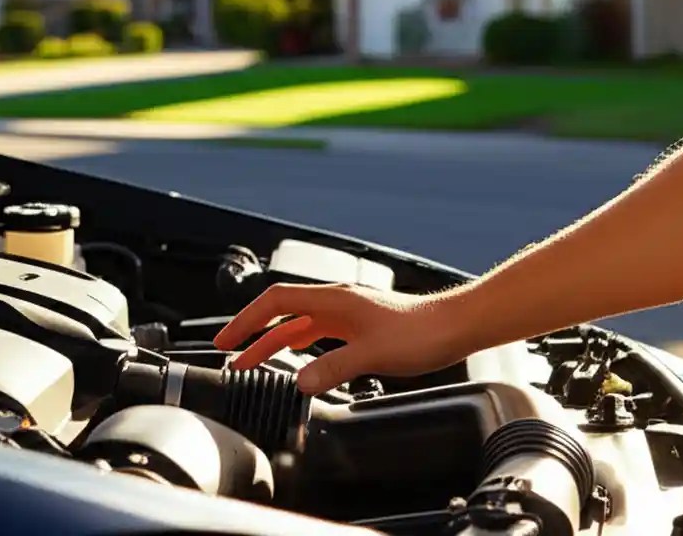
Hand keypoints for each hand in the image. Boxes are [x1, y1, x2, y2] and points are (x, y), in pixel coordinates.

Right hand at [212, 283, 469, 394]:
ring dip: (274, 344)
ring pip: (299, 327)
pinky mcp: (359, 328)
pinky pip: (318, 335)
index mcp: (334, 300)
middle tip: (230, 355)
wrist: (455, 326)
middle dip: (253, 334)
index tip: (228, 340)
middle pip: (283, 314)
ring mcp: (347, 315)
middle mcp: (337, 303)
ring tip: (253, 363)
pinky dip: (300, 349)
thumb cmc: (420, 332)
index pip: (277, 302)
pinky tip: (297, 364)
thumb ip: (333, 368)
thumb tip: (301, 383)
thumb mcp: (372, 354)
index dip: (247, 320)